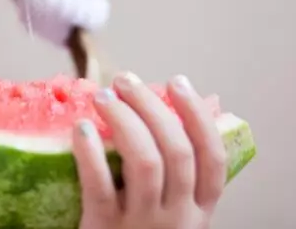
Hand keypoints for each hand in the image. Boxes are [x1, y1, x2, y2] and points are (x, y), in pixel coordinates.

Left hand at [72, 73, 226, 228]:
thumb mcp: (171, 210)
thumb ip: (179, 169)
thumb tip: (194, 105)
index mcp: (199, 211)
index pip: (214, 159)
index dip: (198, 116)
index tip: (178, 82)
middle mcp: (179, 219)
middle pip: (176, 151)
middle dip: (151, 107)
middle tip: (124, 80)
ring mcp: (143, 225)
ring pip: (145, 162)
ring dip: (124, 120)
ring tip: (102, 96)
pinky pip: (99, 185)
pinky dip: (91, 152)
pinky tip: (81, 128)